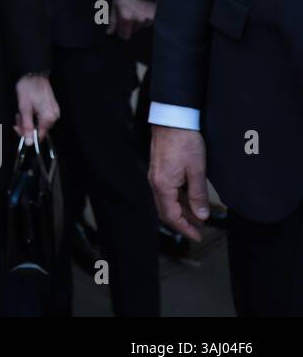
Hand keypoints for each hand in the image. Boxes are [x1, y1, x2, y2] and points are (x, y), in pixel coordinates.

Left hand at [14, 74, 58, 139]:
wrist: (33, 73)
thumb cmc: (28, 88)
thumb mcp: (24, 108)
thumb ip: (27, 126)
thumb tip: (29, 142)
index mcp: (49, 117)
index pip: (40, 136)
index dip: (27, 134)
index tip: (18, 128)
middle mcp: (54, 116)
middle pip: (39, 130)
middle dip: (26, 125)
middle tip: (18, 116)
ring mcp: (53, 111)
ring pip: (38, 123)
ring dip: (28, 119)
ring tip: (21, 109)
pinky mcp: (51, 107)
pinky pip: (41, 116)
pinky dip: (32, 115)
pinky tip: (27, 108)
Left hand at [109, 0, 155, 39]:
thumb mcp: (115, 6)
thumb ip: (113, 21)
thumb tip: (109, 33)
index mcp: (126, 17)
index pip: (124, 36)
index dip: (121, 33)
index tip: (121, 28)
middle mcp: (138, 19)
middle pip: (132, 31)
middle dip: (129, 26)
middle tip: (129, 15)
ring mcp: (148, 18)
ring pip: (140, 27)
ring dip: (138, 22)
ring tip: (136, 10)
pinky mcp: (155, 15)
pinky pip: (148, 22)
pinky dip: (145, 18)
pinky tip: (142, 10)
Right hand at [149, 126, 208, 241]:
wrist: (173, 119)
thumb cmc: (184, 140)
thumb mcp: (197, 170)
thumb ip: (198, 195)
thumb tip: (201, 215)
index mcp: (163, 186)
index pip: (171, 216)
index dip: (185, 229)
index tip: (196, 236)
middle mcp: (155, 183)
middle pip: (166, 211)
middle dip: (182, 222)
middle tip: (198, 230)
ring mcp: (156, 176)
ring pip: (166, 201)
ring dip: (181, 211)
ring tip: (197, 216)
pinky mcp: (159, 169)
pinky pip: (167, 191)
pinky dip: (178, 199)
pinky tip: (189, 199)